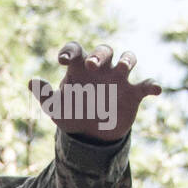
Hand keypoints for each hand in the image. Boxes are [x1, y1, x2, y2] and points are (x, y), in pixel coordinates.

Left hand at [29, 41, 160, 142]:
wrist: (90, 136)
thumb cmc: (73, 115)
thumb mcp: (55, 108)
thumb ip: (45, 95)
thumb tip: (31, 81)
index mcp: (80, 69)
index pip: (75, 51)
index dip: (69, 51)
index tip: (62, 60)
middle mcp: (101, 69)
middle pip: (104, 51)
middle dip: (99, 55)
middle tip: (91, 66)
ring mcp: (119, 79)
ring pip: (128, 59)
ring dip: (127, 59)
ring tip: (123, 68)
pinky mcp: (133, 93)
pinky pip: (146, 84)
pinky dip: (152, 84)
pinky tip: (156, 89)